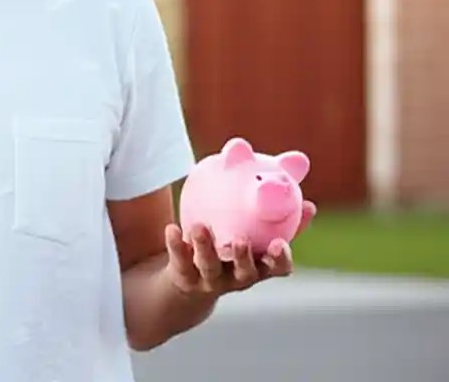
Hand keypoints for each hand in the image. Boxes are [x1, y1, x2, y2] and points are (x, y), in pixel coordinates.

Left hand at [163, 201, 316, 297]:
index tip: (279, 244)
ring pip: (209, 266)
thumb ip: (277, 220)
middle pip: (245, 272)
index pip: (277, 269)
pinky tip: (172, 228)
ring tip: (199, 226)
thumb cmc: (230, 250)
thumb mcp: (254, 237)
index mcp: (259, 267)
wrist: (189, 280)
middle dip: (244, 258)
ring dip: (205, 247)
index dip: (280, 260)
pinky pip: (179, 261)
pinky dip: (176, 245)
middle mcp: (237, 277)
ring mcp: (209, 280)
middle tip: (241, 240)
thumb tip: (310, 203)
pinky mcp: (184, 278)